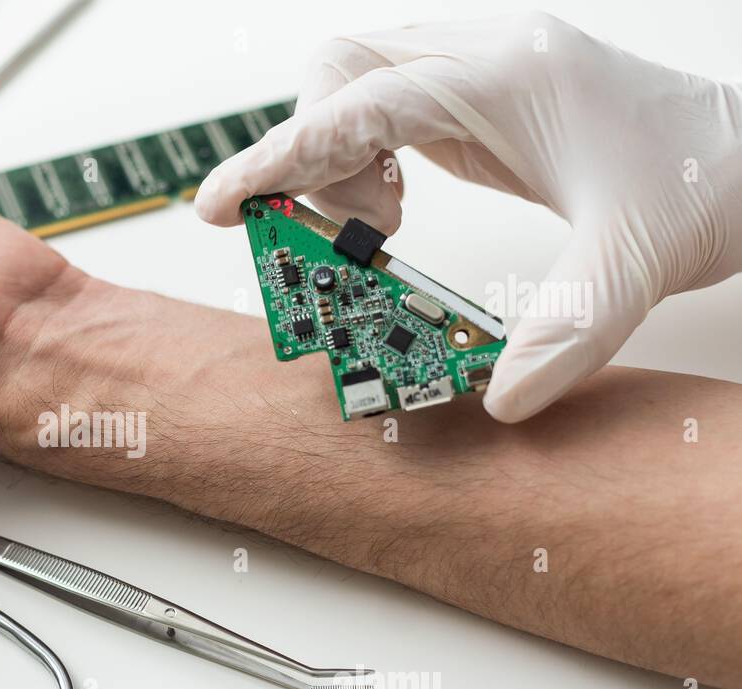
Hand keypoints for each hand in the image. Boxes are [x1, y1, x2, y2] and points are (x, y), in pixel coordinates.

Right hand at [194, 12, 741, 421]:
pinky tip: (394, 212)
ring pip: (355, 90)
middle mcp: (483, 62)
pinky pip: (385, 116)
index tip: (224, 201)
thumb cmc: (708, 176)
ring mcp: (478, 79)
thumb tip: (499, 397)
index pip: (357, 103)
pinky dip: (364, 164)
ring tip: (373, 229)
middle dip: (310, 152)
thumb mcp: (637, 262)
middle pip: (340, 72)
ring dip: (336, 163)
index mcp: (506, 76)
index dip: (280, 155)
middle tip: (331, 233)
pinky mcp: (479, 106)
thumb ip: (567, 334)